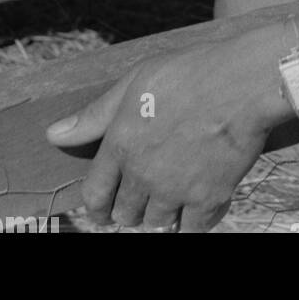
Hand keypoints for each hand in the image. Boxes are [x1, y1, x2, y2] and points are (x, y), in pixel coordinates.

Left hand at [45, 31, 280, 231]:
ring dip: (159, 214)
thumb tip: (54, 135)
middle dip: (129, 208)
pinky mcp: (208, 199)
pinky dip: (192, 221)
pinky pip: (191, 228)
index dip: (96, 205)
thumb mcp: (137, 80)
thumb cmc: (192, 71)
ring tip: (171, 197)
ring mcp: (176, 190)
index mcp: (121, 145)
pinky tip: (198, 203)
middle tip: (143, 195)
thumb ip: (95, 114)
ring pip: (155, 223)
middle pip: (124, 214)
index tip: (103, 208)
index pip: (94, 194)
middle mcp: (143, 174)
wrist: (244, 81)